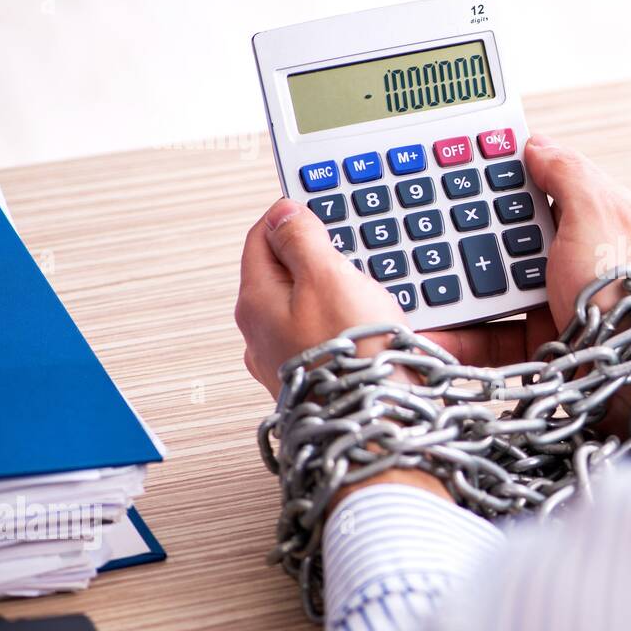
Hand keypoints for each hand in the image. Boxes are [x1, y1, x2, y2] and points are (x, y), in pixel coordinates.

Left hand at [236, 198, 408, 393]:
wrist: (374, 422)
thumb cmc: (352, 355)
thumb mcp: (327, 276)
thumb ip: (301, 238)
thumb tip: (283, 213)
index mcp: (255, 301)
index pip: (261, 237)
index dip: (290, 215)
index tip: (319, 207)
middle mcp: (260, 334)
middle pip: (284, 274)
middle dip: (317, 257)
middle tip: (351, 253)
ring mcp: (284, 361)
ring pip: (305, 307)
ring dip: (334, 293)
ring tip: (367, 294)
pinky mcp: (312, 381)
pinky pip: (323, 337)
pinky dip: (343, 325)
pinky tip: (367, 330)